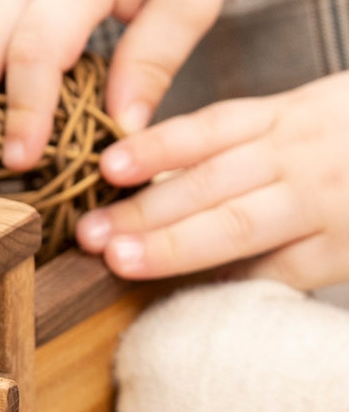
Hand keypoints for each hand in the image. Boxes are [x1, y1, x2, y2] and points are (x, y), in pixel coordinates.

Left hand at [76, 72, 348, 290]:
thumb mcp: (322, 116)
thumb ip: (258, 140)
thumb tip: (166, 181)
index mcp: (295, 115)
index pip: (212, 130)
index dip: (155, 149)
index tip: (106, 168)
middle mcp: (307, 154)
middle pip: (210, 182)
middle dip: (144, 210)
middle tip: (88, 233)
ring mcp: (328, 203)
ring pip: (237, 226)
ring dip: (172, 246)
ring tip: (121, 261)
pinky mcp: (345, 250)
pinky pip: (279, 270)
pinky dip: (232, 282)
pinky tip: (185, 296)